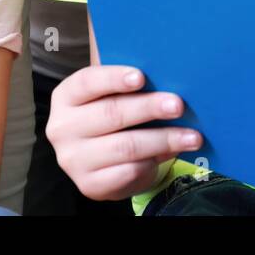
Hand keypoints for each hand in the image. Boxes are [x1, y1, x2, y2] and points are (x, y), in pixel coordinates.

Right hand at [46, 65, 201, 201]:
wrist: (104, 159)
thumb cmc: (114, 112)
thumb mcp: (114, 92)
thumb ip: (129, 79)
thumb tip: (166, 69)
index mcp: (66, 96)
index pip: (87, 82)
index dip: (114, 78)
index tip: (141, 77)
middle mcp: (62, 128)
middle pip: (111, 114)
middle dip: (149, 108)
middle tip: (178, 105)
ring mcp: (73, 160)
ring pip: (126, 146)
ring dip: (163, 139)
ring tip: (192, 136)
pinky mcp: (89, 185)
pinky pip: (129, 171)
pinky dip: (154, 161)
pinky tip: (173, 152)